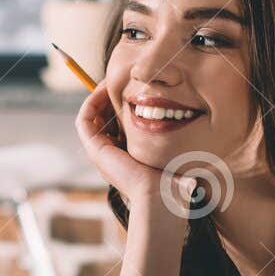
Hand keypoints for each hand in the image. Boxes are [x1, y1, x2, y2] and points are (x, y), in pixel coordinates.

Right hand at [76, 83, 184, 210]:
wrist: (159, 195)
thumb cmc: (171, 178)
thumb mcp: (174, 151)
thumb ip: (176, 138)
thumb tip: (190, 121)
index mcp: (127, 157)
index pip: (119, 124)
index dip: (123, 105)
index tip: (136, 88)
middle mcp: (111, 155)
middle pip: (104, 119)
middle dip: (110, 98)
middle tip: (122, 80)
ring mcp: (101, 153)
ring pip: (92, 118)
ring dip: (98, 97)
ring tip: (111, 80)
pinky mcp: (94, 150)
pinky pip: (84, 120)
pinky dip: (91, 102)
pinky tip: (104, 88)